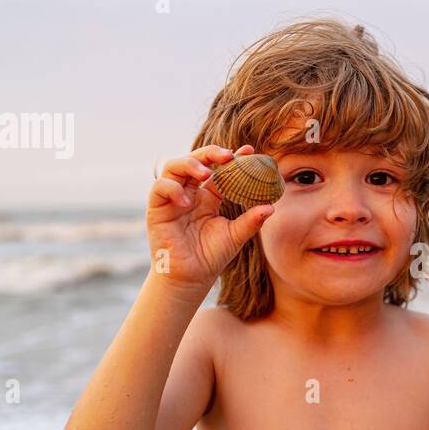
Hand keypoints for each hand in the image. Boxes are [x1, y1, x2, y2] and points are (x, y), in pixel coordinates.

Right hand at [146, 144, 273, 299]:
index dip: (232, 158)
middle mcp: (190, 193)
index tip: (249, 151)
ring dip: (191, 164)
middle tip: (228, 155)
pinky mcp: (157, 208)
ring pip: (175, 166)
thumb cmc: (211, 257)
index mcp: (209, 197)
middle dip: (211, 153)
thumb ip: (251, 220)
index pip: (220, 170)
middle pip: (196, 160)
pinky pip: (160, 187)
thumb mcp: (235, 236)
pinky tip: (186, 201)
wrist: (191, 278)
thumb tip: (271, 207)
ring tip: (206, 173)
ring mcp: (172, 199)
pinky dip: (173, 189)